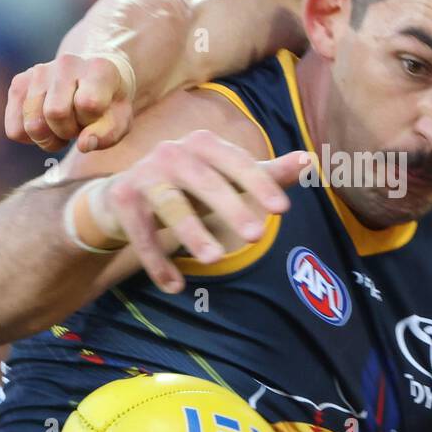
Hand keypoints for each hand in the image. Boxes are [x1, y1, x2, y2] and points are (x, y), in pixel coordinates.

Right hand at [6, 53, 134, 153]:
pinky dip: (30, 138)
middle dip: (68, 131)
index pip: (88, 104)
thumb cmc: (109, 104)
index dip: (92, 122)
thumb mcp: (121, 120)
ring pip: (32, 125)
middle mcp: (67, 63)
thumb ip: (107, 134)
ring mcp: (39, 71)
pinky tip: (46, 125)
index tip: (96, 117)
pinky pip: (15, 129)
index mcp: (99, 69)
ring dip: (49, 138)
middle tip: (78, 127)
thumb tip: (83, 144)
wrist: (92, 79)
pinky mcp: (18, 84)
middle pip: (55, 114)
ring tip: (63, 127)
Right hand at [84, 130, 311, 292]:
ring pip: (170, 205)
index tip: (284, 209)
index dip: (260, 183)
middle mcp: (172, 152)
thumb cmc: (187, 186)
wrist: (121, 196)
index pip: (237, 162)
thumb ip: (265, 173)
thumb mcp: (225, 179)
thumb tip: (310, 160)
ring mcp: (144, 174)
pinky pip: (141, 232)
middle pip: (204, 181)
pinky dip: (157, 262)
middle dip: (230, 207)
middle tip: (257, 236)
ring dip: (193, 233)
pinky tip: (175, 287)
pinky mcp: (122, 199)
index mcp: (203, 143)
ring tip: (216, 260)